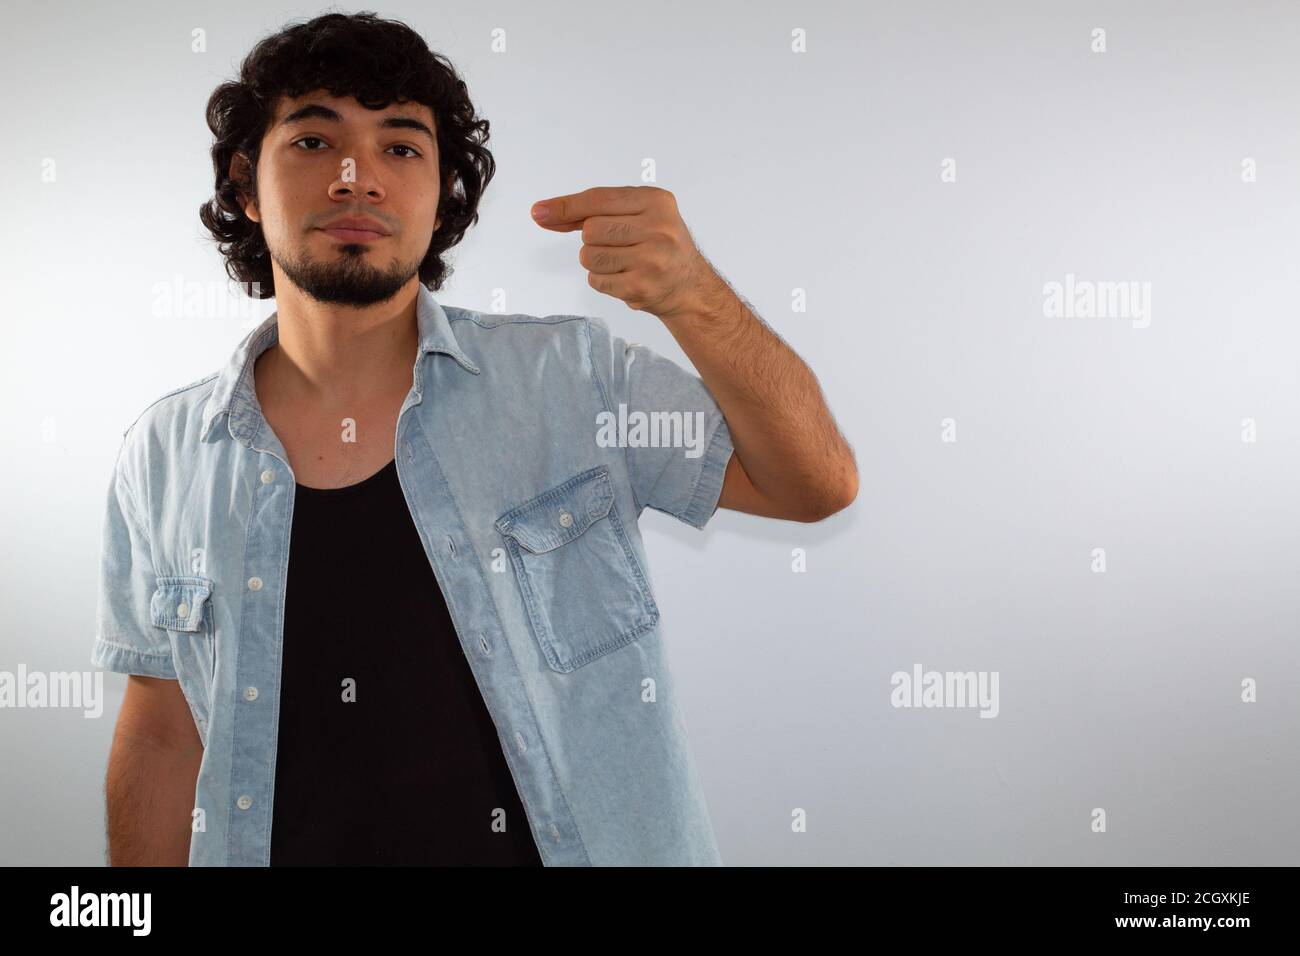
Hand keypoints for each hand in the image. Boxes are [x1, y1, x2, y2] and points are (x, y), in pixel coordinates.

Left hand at [531, 185, 723, 321]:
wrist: (689, 287)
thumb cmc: (658, 246)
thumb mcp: (637, 216)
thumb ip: (591, 211)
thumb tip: (543, 213)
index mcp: (656, 201)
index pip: (598, 199)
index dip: (565, 207)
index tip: (540, 212)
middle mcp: (658, 227)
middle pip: (590, 229)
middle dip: (592, 239)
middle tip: (616, 245)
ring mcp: (651, 259)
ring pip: (589, 256)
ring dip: (595, 261)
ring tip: (621, 262)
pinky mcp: (641, 286)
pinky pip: (596, 280)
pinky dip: (603, 280)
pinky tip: (625, 277)